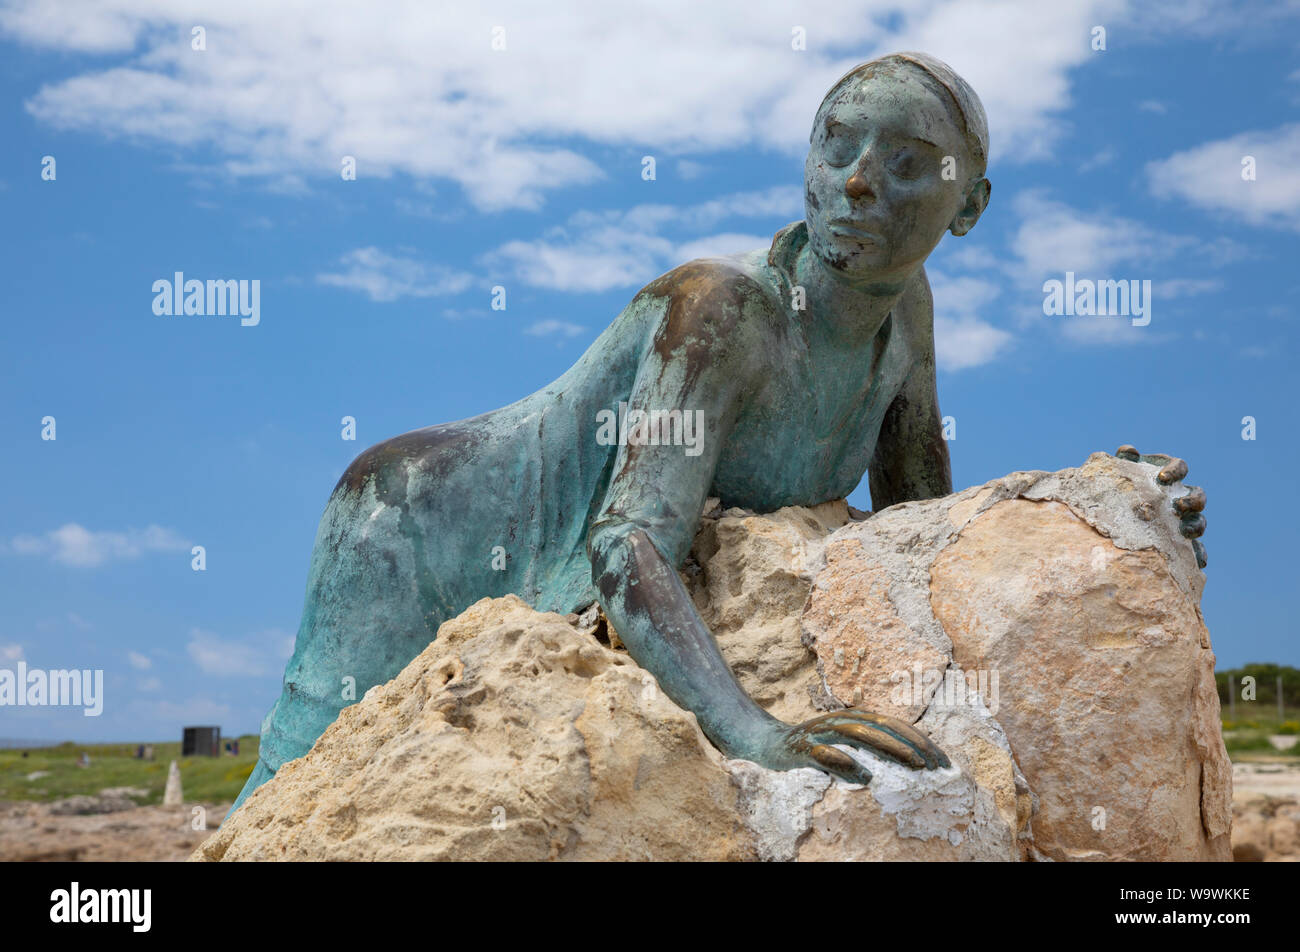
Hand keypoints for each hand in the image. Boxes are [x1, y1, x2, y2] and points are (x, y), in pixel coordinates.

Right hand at [757, 709, 949, 784]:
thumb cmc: (812, 749)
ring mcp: (820, 733)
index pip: (894, 725)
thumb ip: (871, 748)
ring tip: (914, 766)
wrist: (765, 744)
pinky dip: (846, 763)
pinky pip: (825, 755)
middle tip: (937, 765)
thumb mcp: (845, 744)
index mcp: (853, 718)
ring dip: (890, 748)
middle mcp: (839, 720)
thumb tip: (910, 763)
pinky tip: (865, 777)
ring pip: (860, 735)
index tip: (943, 761)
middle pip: (882, 726)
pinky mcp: (802, 749)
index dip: (921, 740)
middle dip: (913, 744)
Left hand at [1115, 444, 1207, 568]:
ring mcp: (1182, 519)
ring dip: (1197, 526)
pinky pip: (1196, 549)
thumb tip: (1128, 452)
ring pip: (1200, 521)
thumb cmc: (1117, 489)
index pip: (1179, 467)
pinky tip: (1199, 562)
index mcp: (1166, 476)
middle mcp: (1179, 495)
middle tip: (1178, 505)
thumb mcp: (1117, 475)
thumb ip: (1123, 461)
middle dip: (1193, 500)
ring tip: (1186, 532)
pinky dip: (1199, 554)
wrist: (1111, 515)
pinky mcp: (1180, 541)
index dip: (1174, 470)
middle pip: (1198, 496)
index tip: (1161, 478)